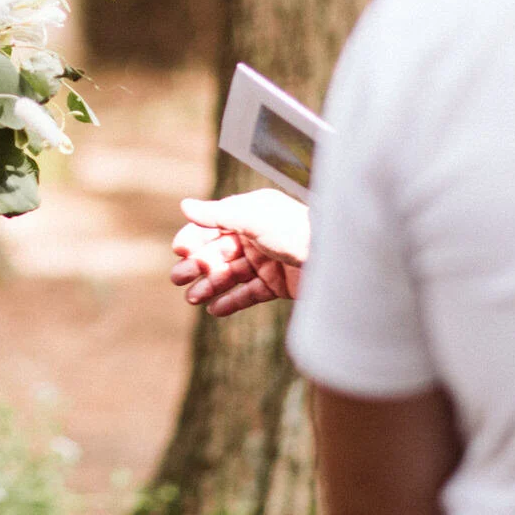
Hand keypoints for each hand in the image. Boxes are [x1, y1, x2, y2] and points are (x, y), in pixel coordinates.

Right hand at [170, 191, 308, 316]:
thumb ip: (218, 214)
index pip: (215, 224)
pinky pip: (248, 294)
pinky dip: (231, 301)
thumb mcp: (253, 218)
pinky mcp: (277, 285)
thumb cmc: (296, 230)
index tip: (179, 249)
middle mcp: (257, 236)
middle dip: (198, 264)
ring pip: (231, 274)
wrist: (335, 259)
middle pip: (220, 251)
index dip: (196, 237)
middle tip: (178, 277)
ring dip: (210, 284)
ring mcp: (267, 262)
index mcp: (251, 214)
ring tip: (192, 297)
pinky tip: (215, 309)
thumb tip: (185, 206)